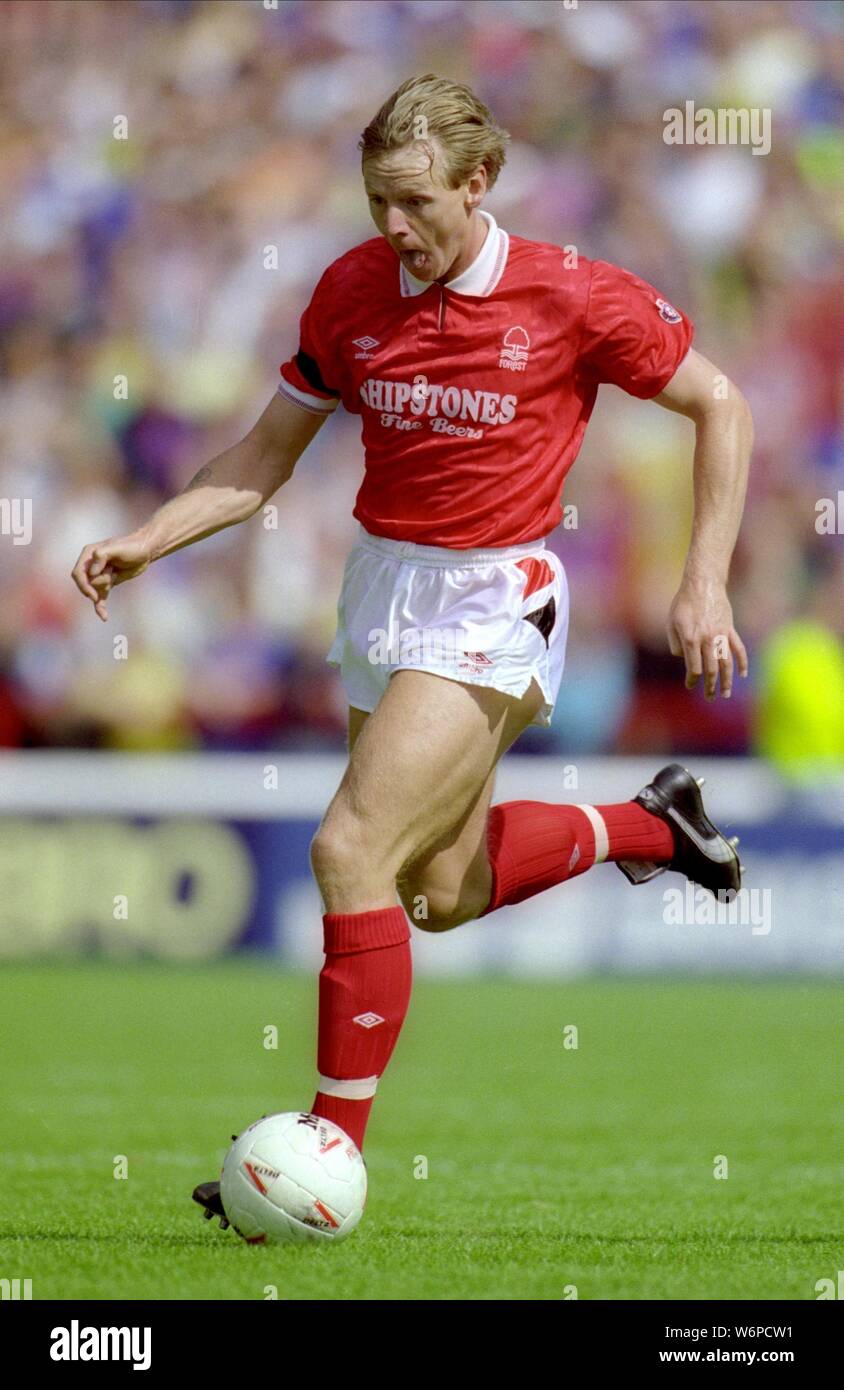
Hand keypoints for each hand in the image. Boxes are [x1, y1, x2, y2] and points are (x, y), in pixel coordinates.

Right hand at [70, 532, 151, 621]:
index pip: (78, 574)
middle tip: (112, 573)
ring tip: (116, 573)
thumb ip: (102, 556)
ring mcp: (98, 576)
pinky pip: (100, 599)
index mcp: (89, 554)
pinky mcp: (107, 584)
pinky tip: (104, 617)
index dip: (84, 586)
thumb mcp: (116, 548)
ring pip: (95, 591)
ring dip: (106, 587)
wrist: (144, 551)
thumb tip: (92, 572)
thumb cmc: (131, 546)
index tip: (94, 595)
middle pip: (87, 584)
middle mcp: (91, 565)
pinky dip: (101, 608)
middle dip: (100, 583)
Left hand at [667, 578, 747, 699]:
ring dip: (727, 681)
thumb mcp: (671, 623)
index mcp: (690, 639)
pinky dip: (742, 662)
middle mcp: (707, 639)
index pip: (693, 668)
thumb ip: (675, 644)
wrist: (703, 584)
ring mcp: (721, 635)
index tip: (690, 685)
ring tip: (726, 694)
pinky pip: (738, 648)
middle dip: (710, 686)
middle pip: (711, 670)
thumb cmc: (683, 603)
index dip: (692, 679)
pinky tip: (743, 674)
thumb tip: (684, 659)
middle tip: (710, 697)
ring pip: (727, 663)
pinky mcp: (730, 629)